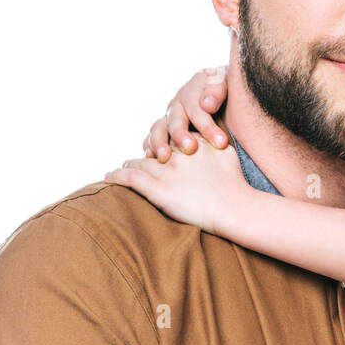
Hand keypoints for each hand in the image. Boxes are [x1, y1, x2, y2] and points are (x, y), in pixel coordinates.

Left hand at [106, 132, 247, 233]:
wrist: (234, 206)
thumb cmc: (236, 183)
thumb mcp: (227, 152)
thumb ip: (214, 141)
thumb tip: (208, 137)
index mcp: (192, 142)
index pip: (170, 138)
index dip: (163, 144)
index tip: (159, 151)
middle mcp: (175, 153)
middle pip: (151, 149)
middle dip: (144, 153)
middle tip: (136, 160)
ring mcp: (165, 170)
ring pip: (137, 163)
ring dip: (128, 165)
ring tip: (121, 169)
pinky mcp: (158, 189)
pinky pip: (129, 179)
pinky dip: (116, 177)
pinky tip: (108, 177)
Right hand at [142, 66, 230, 161]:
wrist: (228, 96)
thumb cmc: (232, 92)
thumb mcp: (229, 82)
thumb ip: (218, 89)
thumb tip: (206, 104)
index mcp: (194, 89)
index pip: (196, 106)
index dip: (207, 125)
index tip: (221, 142)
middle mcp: (178, 104)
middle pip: (175, 119)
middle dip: (181, 134)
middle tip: (190, 149)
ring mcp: (169, 118)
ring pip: (158, 128)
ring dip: (159, 142)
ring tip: (164, 157)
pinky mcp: (164, 132)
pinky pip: (151, 138)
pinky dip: (149, 147)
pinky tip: (151, 159)